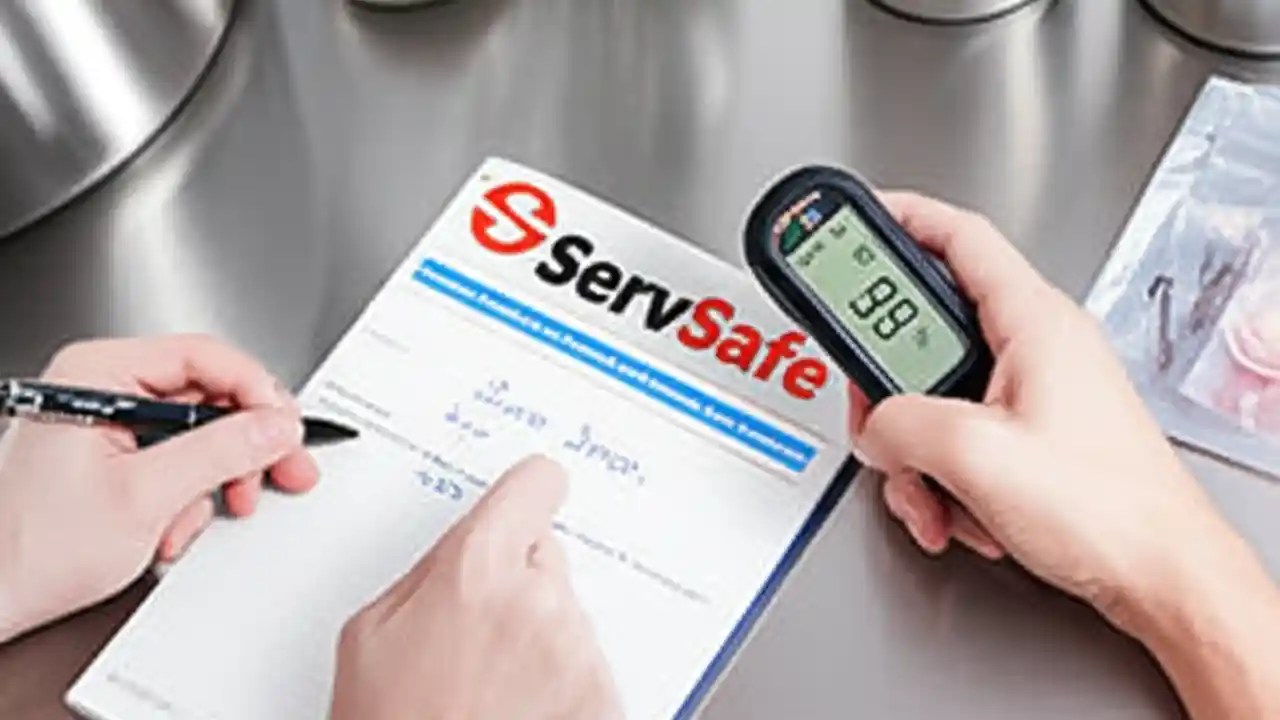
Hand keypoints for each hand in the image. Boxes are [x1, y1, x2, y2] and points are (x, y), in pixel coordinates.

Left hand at [0, 336, 317, 641]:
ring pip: (200, 431)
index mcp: (98, 373)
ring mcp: (110, 421)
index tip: (285, 427)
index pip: (204, 356)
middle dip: (243, 444)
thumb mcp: (146, 496)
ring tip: (206, 512)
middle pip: (209, 394)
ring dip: (213, 479)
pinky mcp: (117, 453)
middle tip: (281, 469)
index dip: (256, 392)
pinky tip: (173, 523)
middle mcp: (103, 387)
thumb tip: (276, 426)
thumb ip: (221, 452)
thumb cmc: (32, 548)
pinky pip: (179, 458)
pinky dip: (190, 495)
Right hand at [331, 455, 620, 719]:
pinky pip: (586, 663)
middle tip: (478, 633)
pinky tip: (519, 707)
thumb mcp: (370, 631)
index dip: (526, 494)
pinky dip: (561, 681)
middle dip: (518, 580)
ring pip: (567, 612)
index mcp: (477, 570)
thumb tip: (463, 543)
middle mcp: (539, 601)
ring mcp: (577, 651)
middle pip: (547, 553)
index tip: (526, 499)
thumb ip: (429, 568)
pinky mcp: (602, 695)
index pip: (536, 485)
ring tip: (491, 685)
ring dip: (540, 635)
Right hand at [848, 193, 1243, 623]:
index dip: (901, 216)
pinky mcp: (1030, 435)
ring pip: (934, 399)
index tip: (860, 215)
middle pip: (927, 335)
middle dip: (889, 389)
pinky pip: (957, 440)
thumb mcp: (974, 455)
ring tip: (932, 496)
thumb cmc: (1105, 508)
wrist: (1159, 575)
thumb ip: (900, 424)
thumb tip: (875, 426)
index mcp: (1032, 322)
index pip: (958, 237)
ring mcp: (1032, 392)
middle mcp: (1035, 348)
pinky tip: (959, 513)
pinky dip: (943, 478)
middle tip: (873, 414)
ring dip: (916, 454)